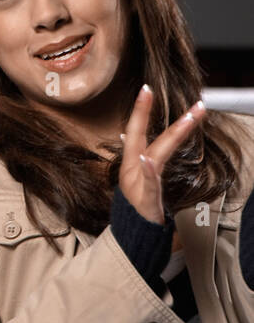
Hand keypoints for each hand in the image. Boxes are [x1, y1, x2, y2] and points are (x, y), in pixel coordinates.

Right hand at [120, 85, 204, 224]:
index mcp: (134, 161)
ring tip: (187, 121)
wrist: (133, 232)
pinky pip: (148, 183)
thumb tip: (127, 136)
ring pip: (157, 155)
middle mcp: (134, 167)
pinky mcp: (146, 197)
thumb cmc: (137, 204)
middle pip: (151, 138)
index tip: (146, 90)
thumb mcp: (138, 177)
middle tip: (194, 105)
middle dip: (168, 120)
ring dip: (173, 136)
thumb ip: (137, 157)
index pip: (136, 129)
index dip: (140, 109)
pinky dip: (146, 170)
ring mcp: (139, 181)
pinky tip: (146, 160)